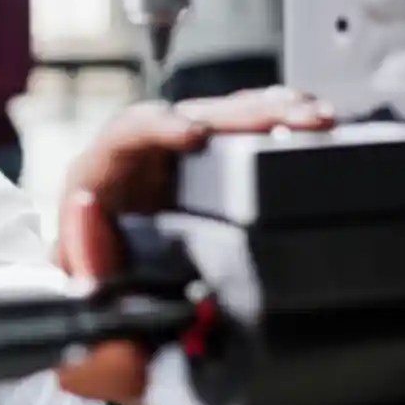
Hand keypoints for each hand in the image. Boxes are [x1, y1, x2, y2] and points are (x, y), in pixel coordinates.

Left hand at [53, 87, 335, 404]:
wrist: (113, 291)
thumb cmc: (95, 284)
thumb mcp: (83, 286)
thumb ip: (86, 281)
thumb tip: (95, 271)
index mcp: (103, 170)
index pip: (128, 131)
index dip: (161, 127)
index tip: (196, 135)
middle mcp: (143, 151)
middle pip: (194, 113)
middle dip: (245, 113)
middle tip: (294, 119)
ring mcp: (181, 153)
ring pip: (228, 117)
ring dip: (275, 113)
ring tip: (319, 120)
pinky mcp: (213, 164)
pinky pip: (248, 134)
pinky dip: (284, 128)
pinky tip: (322, 129)